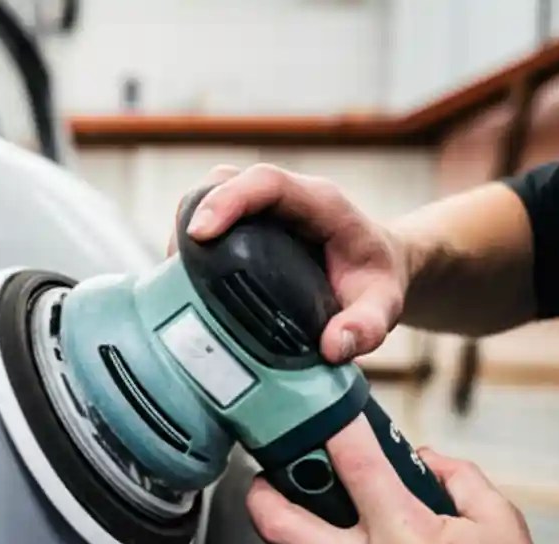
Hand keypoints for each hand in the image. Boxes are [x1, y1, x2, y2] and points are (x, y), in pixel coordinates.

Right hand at [168, 164, 407, 363]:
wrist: (380, 266)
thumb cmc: (378, 278)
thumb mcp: (384, 304)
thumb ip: (367, 325)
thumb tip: (333, 347)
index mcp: (319, 203)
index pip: (266, 182)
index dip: (228, 200)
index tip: (200, 233)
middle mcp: (286, 198)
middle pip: (227, 181)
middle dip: (194, 212)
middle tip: (175, 263)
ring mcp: (263, 208)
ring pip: (211, 194)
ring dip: (186, 226)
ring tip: (174, 275)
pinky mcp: (247, 224)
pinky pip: (210, 215)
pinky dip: (191, 241)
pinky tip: (184, 279)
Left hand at [246, 418, 558, 543]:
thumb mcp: (498, 518)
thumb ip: (455, 475)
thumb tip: (419, 456)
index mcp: (410, 538)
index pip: (355, 467)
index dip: (331, 431)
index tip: (319, 415)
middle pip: (280, 526)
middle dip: (262, 491)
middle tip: (269, 473)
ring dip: (289, 531)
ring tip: (304, 512)